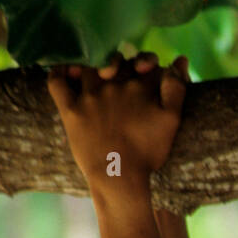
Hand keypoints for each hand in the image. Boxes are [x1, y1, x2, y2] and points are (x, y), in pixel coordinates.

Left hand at [47, 51, 189, 192]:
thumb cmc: (148, 153)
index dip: (149, 65)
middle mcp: (113, 85)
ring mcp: (89, 96)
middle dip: (124, 67)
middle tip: (128, 82)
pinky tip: (69, 72)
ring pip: (90, 67)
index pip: (144, 62)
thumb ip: (177, 88)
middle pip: (118, 63)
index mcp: (139, 86)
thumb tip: (181, 60)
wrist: (120, 177)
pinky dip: (60, 72)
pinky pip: (57, 82)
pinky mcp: (70, 110)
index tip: (150, 76)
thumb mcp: (171, 120)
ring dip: (97, 66)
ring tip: (102, 75)